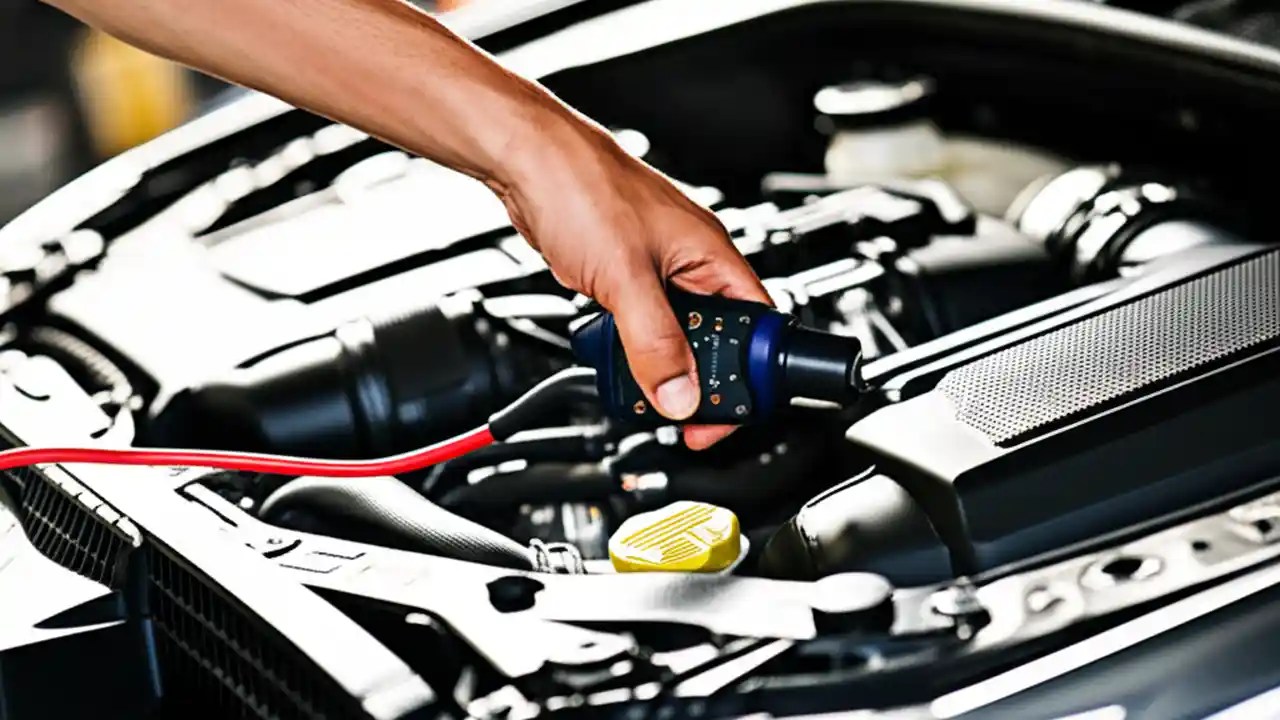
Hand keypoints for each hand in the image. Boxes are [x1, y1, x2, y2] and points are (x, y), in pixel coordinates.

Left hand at [489, 118, 769, 449]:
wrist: (526, 161)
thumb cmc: (580, 187)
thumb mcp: (625, 279)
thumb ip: (654, 345)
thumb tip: (680, 396)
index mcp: (712, 255)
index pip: (758, 329)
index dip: (749, 376)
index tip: (722, 413)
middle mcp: (692, 262)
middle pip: (717, 339)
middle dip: (697, 376)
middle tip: (677, 408)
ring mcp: (657, 268)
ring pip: (675, 335)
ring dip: (659, 363)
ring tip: (641, 383)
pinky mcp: (625, 274)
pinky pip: (643, 324)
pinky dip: (632, 346)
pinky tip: (615, 352)